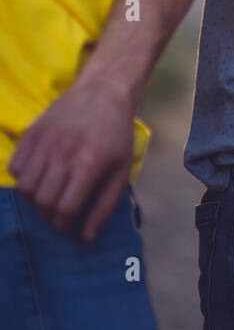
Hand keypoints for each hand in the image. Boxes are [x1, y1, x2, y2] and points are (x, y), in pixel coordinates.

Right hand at [9, 80, 134, 241]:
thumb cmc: (116, 136)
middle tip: (57, 211)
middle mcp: (64, 151)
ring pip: (25, 187)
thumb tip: (85, 238)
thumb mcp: (121, 170)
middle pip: (42, 201)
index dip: (62, 225)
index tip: (66, 225)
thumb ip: (105, 207)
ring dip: (34, 198)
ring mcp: (46, 140)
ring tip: (48, 193)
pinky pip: (15, 166)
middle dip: (47, 214)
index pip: (64, 209)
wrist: (103, 91)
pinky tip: (40, 173)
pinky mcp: (33, 131)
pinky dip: (23, 177)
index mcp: (90, 163)